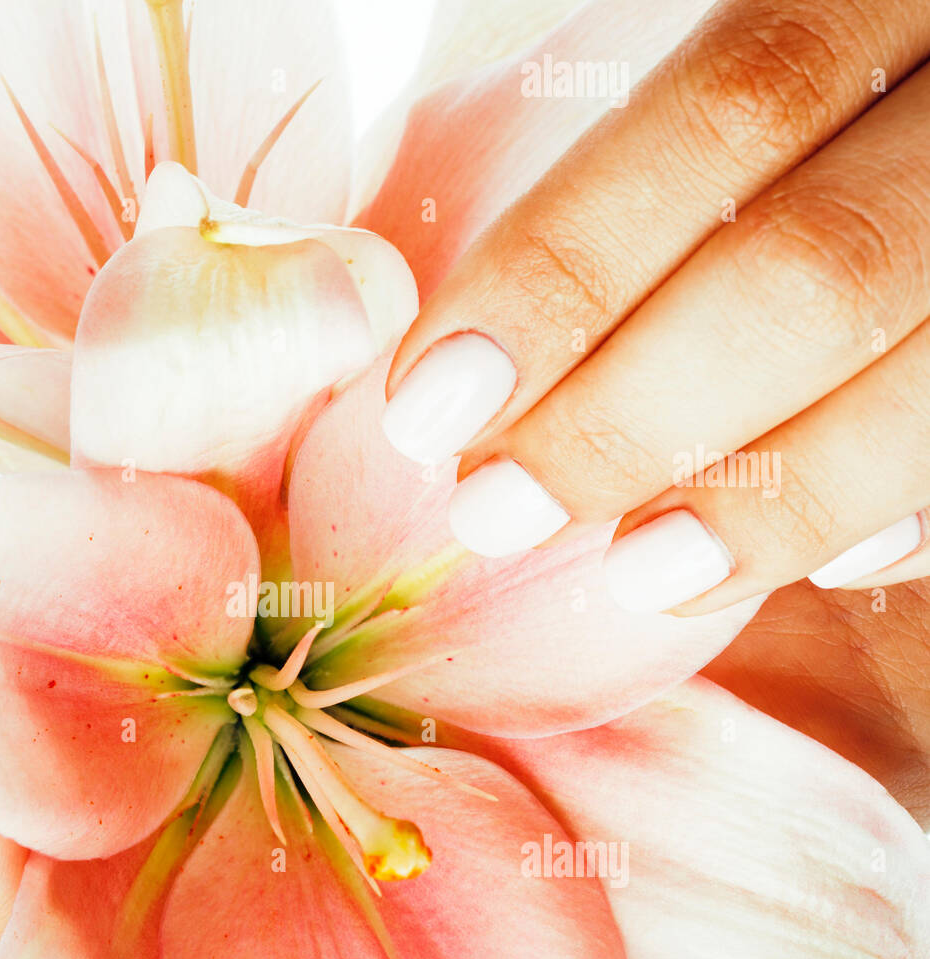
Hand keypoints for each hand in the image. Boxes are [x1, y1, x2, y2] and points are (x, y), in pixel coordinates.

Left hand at [383, 0, 929, 613]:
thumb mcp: (688, 62)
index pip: (728, 109)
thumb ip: (586, 156)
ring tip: (635, 573)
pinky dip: (911, 518)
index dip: (566, 270)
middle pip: (820, 267)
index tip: (433, 403)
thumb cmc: (759, 128)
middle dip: (633, 413)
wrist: (924, 107)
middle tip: (498, 511)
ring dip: (773, 502)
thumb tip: (403, 314)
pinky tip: (821, 565)